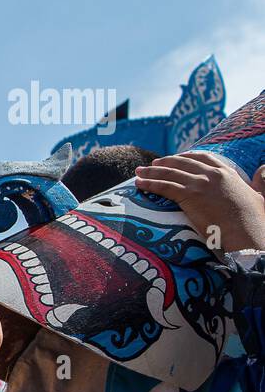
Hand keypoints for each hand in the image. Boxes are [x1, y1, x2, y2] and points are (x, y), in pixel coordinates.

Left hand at [135, 151, 264, 251]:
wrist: (248, 235)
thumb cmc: (255, 222)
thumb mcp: (260, 196)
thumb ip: (259, 182)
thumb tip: (262, 169)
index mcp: (228, 174)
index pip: (203, 158)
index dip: (186, 157)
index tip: (176, 158)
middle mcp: (213, 175)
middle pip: (182, 163)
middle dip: (164, 163)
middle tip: (151, 164)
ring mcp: (200, 184)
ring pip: (170, 173)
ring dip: (151, 172)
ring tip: (139, 172)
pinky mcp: (190, 196)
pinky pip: (164, 186)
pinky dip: (150, 184)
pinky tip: (139, 184)